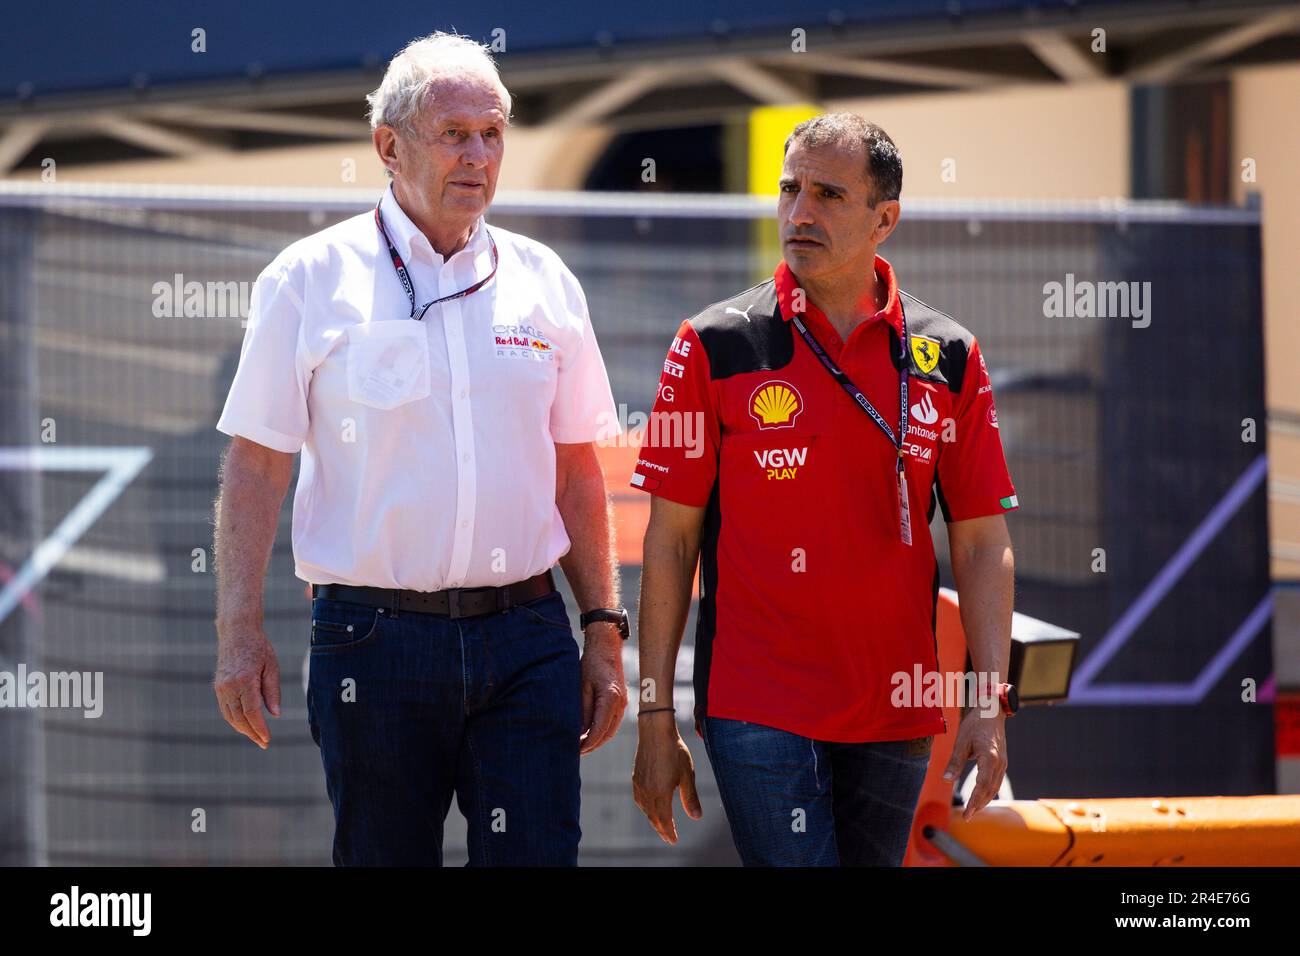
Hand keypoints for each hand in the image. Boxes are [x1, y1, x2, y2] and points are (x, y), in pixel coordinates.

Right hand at [214, 620, 280, 749]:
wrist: (237, 632)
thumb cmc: (259, 647)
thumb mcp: (272, 667)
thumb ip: (273, 691)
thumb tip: (275, 714)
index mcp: (245, 680)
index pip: (252, 712)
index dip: (259, 728)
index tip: (267, 739)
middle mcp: (230, 685)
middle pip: (240, 718)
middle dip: (252, 733)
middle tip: (263, 743)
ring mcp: (221, 687)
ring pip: (230, 716)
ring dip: (242, 729)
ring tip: (256, 737)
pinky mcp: (218, 687)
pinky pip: (225, 709)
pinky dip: (234, 720)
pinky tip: (245, 725)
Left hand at [579, 624, 626, 753]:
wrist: (606, 647)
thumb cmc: (591, 664)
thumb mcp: (581, 687)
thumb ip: (581, 710)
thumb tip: (578, 732)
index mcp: (610, 698)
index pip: (599, 729)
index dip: (588, 743)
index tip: (576, 751)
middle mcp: (620, 703)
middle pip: (607, 733)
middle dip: (592, 745)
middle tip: (575, 752)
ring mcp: (623, 703)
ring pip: (611, 730)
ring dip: (597, 740)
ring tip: (581, 746)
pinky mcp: (621, 701)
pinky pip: (612, 722)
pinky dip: (602, 731)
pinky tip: (589, 733)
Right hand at [633, 718, 701, 843]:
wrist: (655, 731)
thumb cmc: (674, 751)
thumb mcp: (687, 774)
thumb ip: (690, 797)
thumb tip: (696, 817)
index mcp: (660, 793)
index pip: (664, 820)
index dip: (669, 832)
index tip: (674, 841)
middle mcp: (647, 792)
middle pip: (653, 817)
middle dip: (661, 829)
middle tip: (668, 838)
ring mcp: (639, 784)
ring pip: (645, 809)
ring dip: (653, 819)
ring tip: (661, 825)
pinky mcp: (636, 777)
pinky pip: (640, 799)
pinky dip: (646, 808)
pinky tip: (650, 806)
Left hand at [943, 709, 1007, 820]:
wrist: (992, 711)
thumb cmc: (975, 724)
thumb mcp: (961, 741)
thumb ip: (954, 762)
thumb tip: (946, 780)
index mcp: (989, 758)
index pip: (982, 786)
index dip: (974, 802)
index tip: (967, 814)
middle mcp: (999, 763)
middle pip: (990, 790)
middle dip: (979, 805)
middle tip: (967, 816)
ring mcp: (1003, 763)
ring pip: (994, 787)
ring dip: (984, 800)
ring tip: (972, 811)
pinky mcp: (1002, 762)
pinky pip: (996, 781)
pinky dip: (988, 792)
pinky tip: (981, 797)